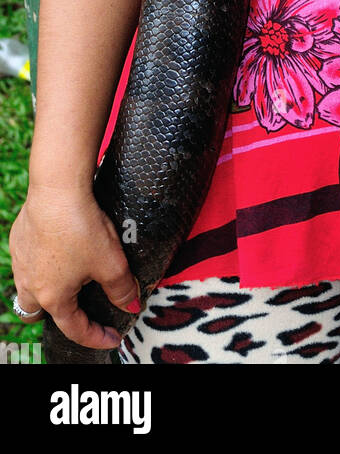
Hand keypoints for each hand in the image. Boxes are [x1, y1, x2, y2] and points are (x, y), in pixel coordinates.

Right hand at [9, 183, 140, 349]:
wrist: (57, 190)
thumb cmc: (82, 229)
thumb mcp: (112, 263)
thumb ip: (122, 289)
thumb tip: (131, 305)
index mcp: (53, 297)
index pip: (75, 329)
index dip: (97, 337)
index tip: (113, 338)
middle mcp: (30, 284)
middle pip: (39, 313)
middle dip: (58, 316)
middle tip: (80, 309)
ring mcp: (21, 262)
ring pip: (29, 287)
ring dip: (47, 288)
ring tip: (70, 276)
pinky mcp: (19, 239)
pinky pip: (27, 260)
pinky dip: (41, 261)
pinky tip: (58, 246)